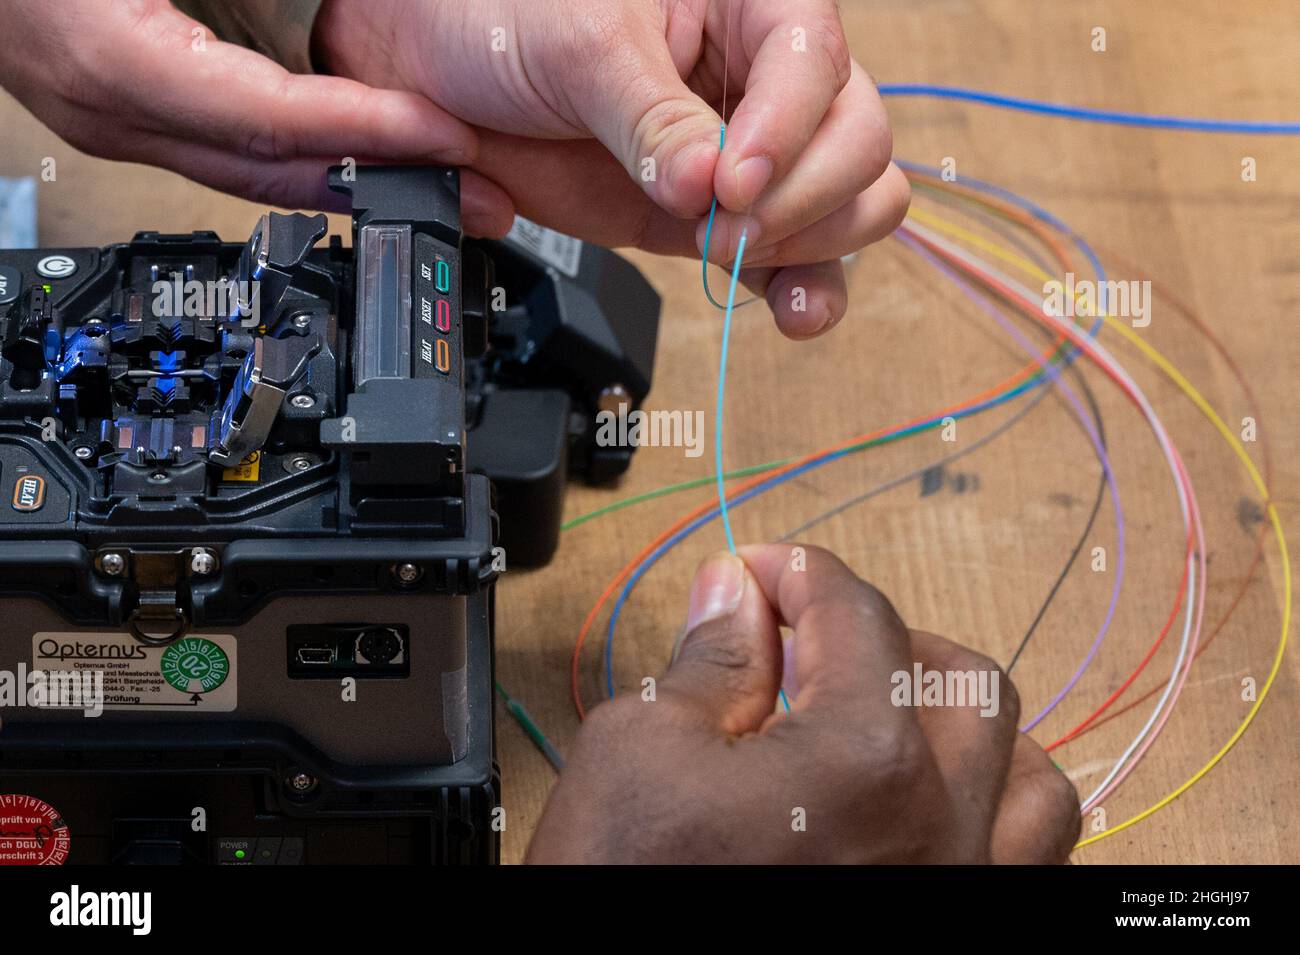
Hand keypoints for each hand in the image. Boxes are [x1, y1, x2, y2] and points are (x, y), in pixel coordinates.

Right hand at [0, 0, 509, 230]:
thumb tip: (318, 2)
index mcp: (114, 60)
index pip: (274, 116)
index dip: (369, 129)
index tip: (445, 138)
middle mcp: (115, 112)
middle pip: (279, 171)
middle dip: (388, 185)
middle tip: (479, 200)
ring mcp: (115, 123)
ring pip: (260, 173)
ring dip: (357, 180)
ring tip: (444, 187)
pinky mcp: (123, 114)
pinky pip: (233, 150)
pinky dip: (307, 157)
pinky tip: (362, 156)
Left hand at [313, 0, 910, 337]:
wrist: (438, 65)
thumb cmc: (505, 13)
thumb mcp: (580, 45)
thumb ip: (649, 115)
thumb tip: (706, 186)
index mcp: (748, 5)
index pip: (816, 64)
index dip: (787, 130)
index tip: (726, 179)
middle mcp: (762, 79)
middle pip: (857, 141)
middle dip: (800, 194)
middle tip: (720, 221)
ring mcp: (746, 155)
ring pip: (847, 202)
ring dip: (813, 246)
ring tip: (735, 254)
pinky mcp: (713, 216)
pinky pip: (789, 257)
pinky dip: (802, 288)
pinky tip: (792, 310)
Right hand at [527, 545, 1079, 862]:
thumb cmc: (628, 888)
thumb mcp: (641, 748)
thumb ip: (712, 657)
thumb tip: (738, 594)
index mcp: (866, 761)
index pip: (855, 615)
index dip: (797, 574)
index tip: (757, 574)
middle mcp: (940, 829)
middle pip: (953, 677)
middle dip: (876, 634)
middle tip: (799, 637)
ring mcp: (957, 890)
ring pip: (1024, 773)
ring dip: (961, 722)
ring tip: (890, 712)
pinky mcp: (952, 931)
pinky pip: (1030, 862)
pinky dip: (996, 811)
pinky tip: (932, 803)